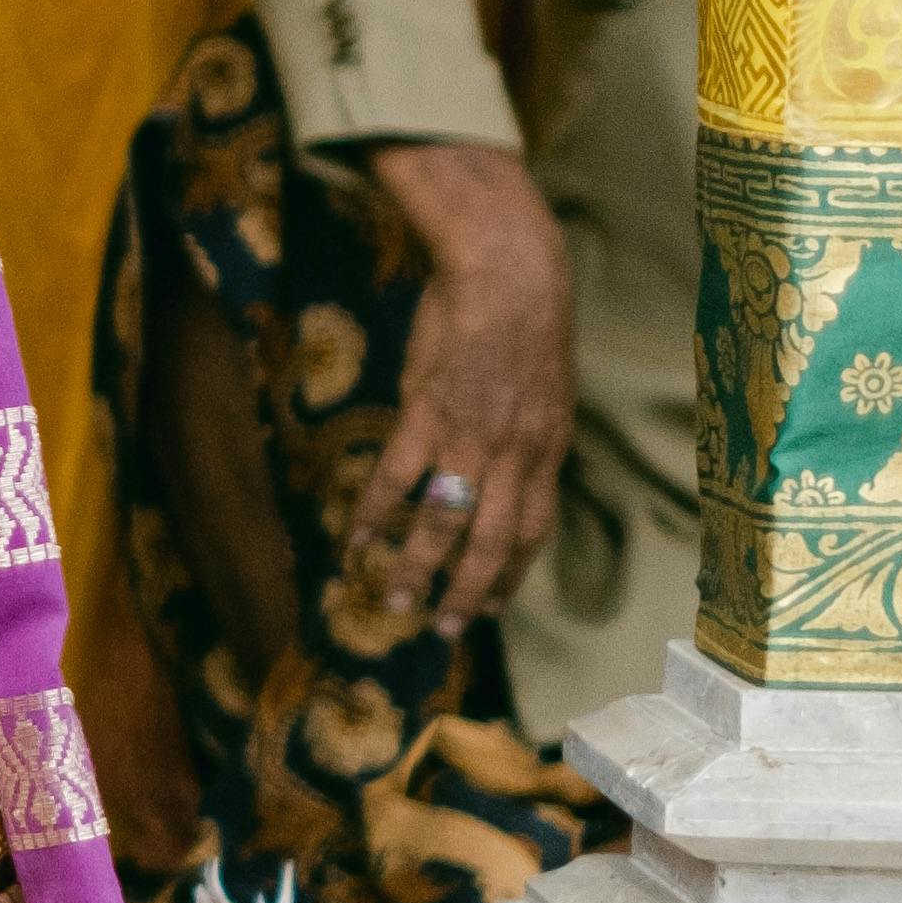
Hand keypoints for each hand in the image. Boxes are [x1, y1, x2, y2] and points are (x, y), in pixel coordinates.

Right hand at [348, 141, 572, 637]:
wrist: (509, 272)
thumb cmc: (526, 319)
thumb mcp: (546, 389)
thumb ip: (528, 436)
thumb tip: (508, 468)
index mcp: (547, 449)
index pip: (532, 530)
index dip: (511, 573)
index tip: (493, 604)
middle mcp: (515, 454)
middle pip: (492, 543)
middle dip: (468, 593)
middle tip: (445, 630)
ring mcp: (471, 436)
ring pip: (445, 522)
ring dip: (416, 568)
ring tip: (391, 599)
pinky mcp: (428, 412)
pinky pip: (398, 476)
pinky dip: (375, 511)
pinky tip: (354, 536)